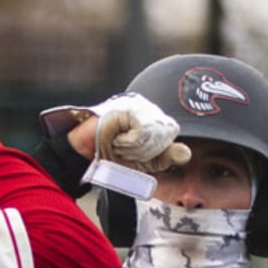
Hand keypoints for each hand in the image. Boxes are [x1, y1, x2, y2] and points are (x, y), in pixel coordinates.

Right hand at [38, 92, 190, 199]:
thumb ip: (165, 157)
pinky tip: (115, 139)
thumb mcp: (142, 162)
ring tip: (118, 145)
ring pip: (154, 133)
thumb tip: (187, 152)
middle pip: (165, 132)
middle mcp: (145, 106)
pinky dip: (129, 142)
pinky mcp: (125, 108)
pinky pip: (142, 131)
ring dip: (136, 147)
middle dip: (146, 150)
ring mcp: (134, 104)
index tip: (133, 152)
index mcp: (151, 117)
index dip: (157, 149)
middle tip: (123, 150)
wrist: (81, 155)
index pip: (170, 131)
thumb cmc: (110, 157)